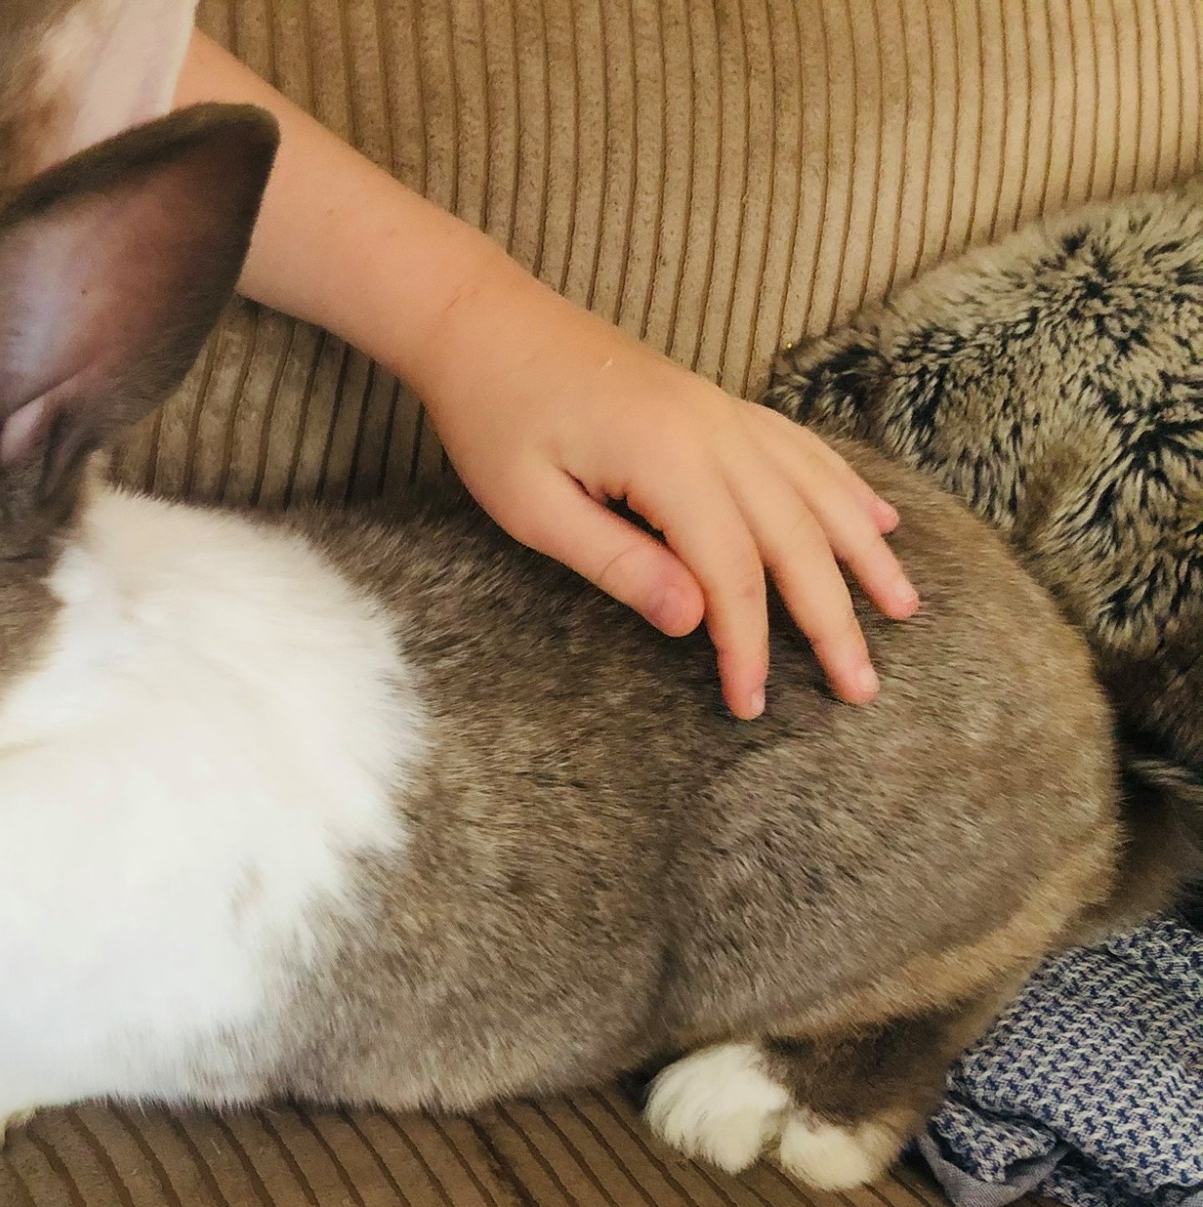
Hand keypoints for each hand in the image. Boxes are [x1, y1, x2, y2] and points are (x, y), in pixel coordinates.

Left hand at [402, 250, 917, 716]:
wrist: (481, 321)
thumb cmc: (493, 416)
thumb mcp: (533, 507)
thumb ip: (617, 563)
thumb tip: (694, 622)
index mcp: (669, 461)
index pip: (732, 576)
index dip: (747, 647)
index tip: (750, 705)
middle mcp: (715, 432)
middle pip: (795, 540)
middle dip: (834, 620)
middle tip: (863, 689)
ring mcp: (721, 412)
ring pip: (815, 491)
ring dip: (864, 554)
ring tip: (905, 608)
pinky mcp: (713, 404)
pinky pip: (799, 450)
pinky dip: (844, 488)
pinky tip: (877, 518)